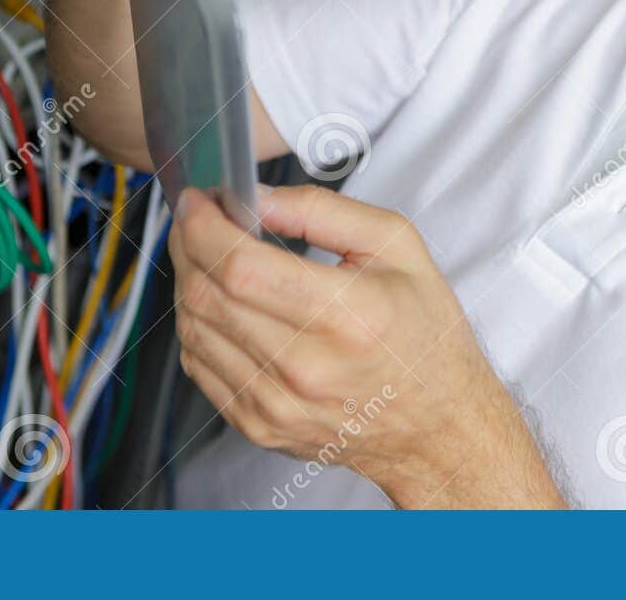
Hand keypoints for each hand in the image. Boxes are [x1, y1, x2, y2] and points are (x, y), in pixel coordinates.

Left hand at [168, 184, 566, 507]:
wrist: (438, 425)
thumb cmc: (425, 333)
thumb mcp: (397, 246)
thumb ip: (322, 210)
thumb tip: (256, 199)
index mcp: (346, 316)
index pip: (240, 267)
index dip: (203, 226)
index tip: (198, 199)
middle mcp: (305, 369)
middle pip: (207, 296)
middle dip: (187, 244)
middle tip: (196, 217)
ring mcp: (276, 406)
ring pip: (194, 331)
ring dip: (188, 282)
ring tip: (206, 254)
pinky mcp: (258, 427)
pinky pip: (199, 367)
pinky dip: (198, 325)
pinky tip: (219, 302)